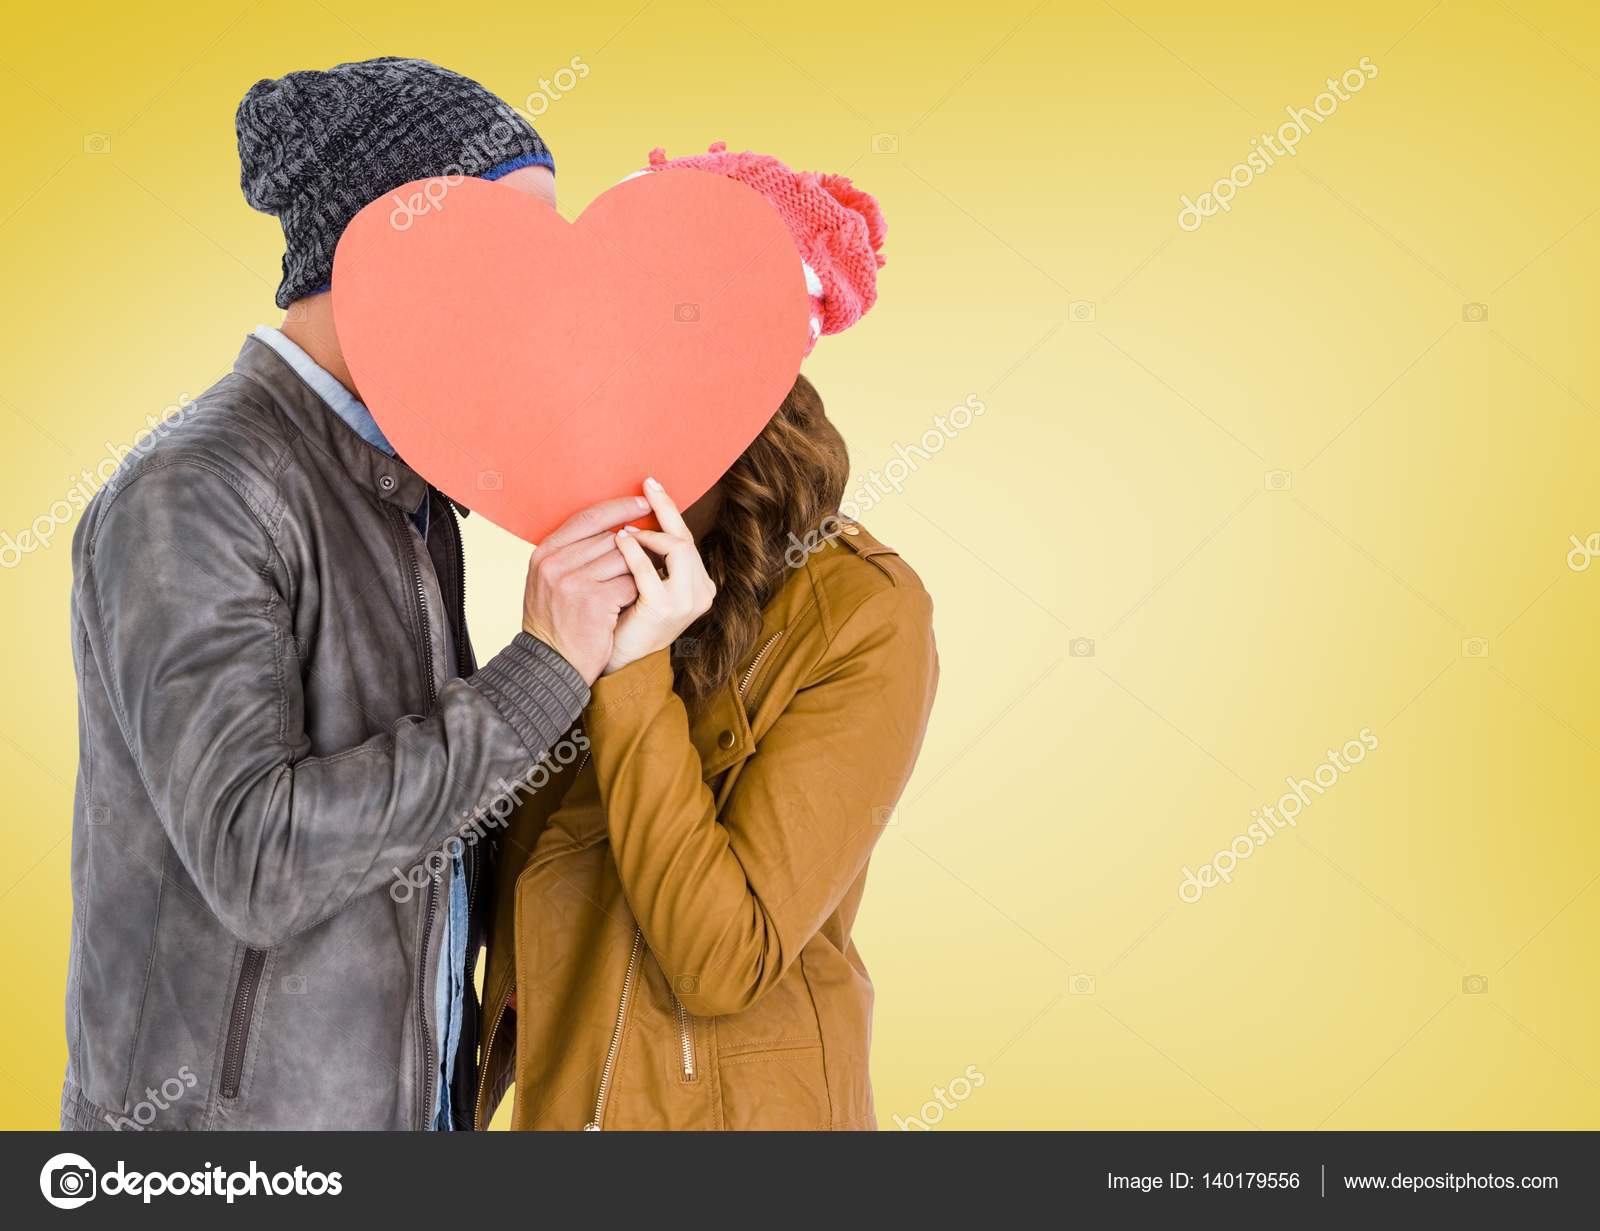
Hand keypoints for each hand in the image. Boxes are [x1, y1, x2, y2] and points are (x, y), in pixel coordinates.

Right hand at [522, 495, 647, 683]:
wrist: (548, 667)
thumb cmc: (554, 624)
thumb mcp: (548, 582)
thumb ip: (570, 554)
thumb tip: (612, 530)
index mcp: (543, 553)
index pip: (587, 517)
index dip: (618, 508)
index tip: (641, 504)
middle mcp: (555, 564)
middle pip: (610, 538)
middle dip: (634, 546)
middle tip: (651, 553)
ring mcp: (573, 582)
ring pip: (624, 559)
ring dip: (638, 571)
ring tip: (643, 581)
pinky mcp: (594, 601)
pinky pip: (630, 584)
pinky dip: (637, 592)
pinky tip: (635, 602)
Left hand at [605, 477, 715, 674]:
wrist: (617, 661)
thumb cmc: (625, 619)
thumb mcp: (644, 583)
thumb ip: (649, 557)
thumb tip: (633, 514)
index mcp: (698, 584)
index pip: (686, 539)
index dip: (670, 511)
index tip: (652, 486)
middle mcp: (702, 592)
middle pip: (686, 538)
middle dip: (666, 508)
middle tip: (647, 485)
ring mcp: (687, 602)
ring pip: (679, 549)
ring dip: (650, 534)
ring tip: (625, 529)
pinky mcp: (666, 609)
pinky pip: (649, 571)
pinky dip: (634, 552)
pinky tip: (619, 541)